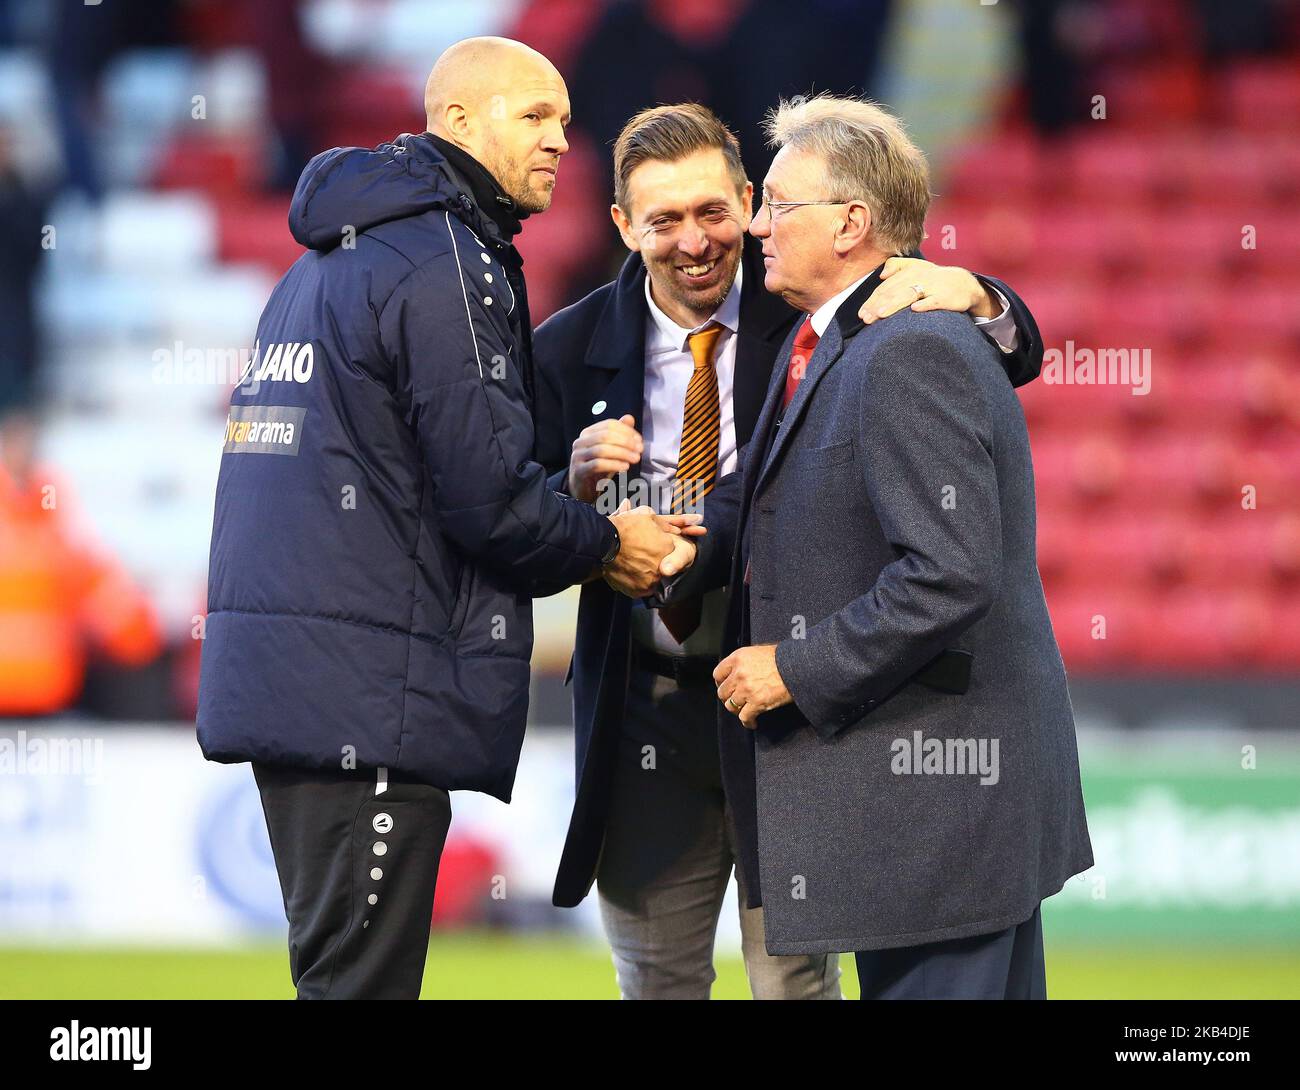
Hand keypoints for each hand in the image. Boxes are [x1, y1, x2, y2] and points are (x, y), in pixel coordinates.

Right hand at [569, 414, 642, 502]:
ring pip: (602, 450)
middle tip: (639, 449)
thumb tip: (629, 418)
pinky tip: (625, 467)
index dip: (626, 430)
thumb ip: (619, 434)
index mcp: (588, 433)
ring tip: (635, 458)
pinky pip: (598, 465)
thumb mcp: (611, 449)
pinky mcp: (579, 471)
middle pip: (605, 436)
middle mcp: (580, 442)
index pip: (609, 425)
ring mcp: (577, 456)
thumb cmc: (599, 467)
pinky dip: (614, 465)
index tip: (639, 440)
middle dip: (625, 442)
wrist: (584, 488)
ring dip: (622, 453)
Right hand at [603, 503, 703, 596]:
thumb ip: (669, 525)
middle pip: (660, 568)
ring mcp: (649, 582)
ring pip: (650, 579)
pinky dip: (634, 582)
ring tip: (630, 562)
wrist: (603, 541)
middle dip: (653, 562)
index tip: (649, 547)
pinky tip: (626, 570)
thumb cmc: (627, 527)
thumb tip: (684, 527)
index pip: (671, 553)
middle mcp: (661, 569)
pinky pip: (639, 588)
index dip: (659, 549)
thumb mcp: (651, 518)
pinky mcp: (637, 591)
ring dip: (644, 574)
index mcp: (668, 550)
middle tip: (638, 554)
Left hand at [713, 643, 791, 728]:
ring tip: (744, 711)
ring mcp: (747, 689)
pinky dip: (748, 722)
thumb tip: (739, 671)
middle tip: (736, 700)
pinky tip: (752, 722)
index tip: (725, 687)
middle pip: (723, 692)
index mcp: (738, 658)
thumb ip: (745, 661)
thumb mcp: (758, 651)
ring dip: (737, 710)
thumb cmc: (783, 658)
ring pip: (731, 706)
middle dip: (728, 698)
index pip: (718, 674)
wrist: (798, 667)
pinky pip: (745, 718)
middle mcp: (739, 674)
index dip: (721, 683)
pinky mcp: (757, 703)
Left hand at [859, 257, 996, 324]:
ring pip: (909, 295)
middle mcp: (918, 277)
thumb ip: (896, 267)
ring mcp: (932, 286)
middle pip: (894, 292)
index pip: (886, 287)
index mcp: (909, 272)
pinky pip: (933, 301)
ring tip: (880, 315)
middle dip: (878, 305)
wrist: (964, 284)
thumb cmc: (934, 279)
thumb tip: (881, 275)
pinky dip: (925, 304)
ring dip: (893, 305)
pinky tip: (914, 310)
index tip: (861, 313)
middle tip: (866, 319)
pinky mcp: (945, 297)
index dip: (872, 300)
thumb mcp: (916, 268)